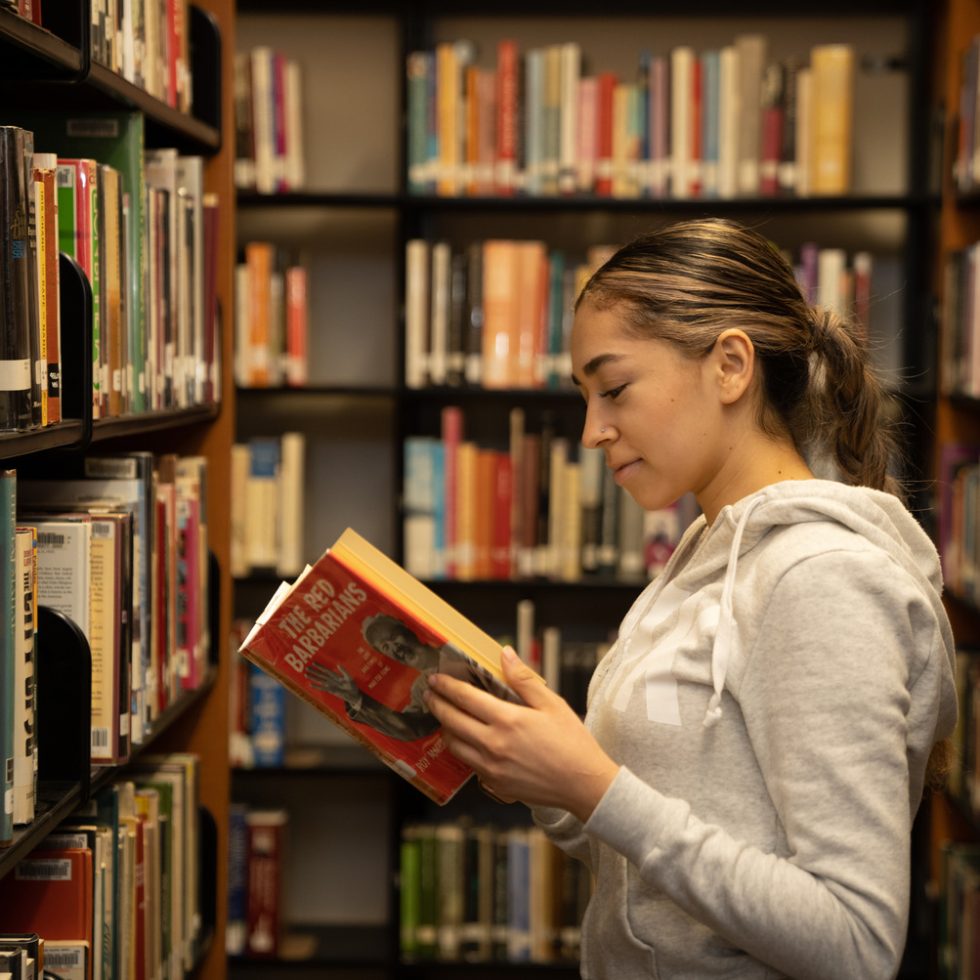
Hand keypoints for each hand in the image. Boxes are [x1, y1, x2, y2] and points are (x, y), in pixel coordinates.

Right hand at [307, 662, 359, 703]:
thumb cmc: (352, 686)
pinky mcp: (331, 691)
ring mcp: (331, 685)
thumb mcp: (349, 678)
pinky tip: (310, 684)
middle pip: (321, 675)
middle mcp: (332, 680)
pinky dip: (316, 686)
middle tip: (306, 668)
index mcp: (336, 676)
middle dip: (314, 671)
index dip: (320, 666)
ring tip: (306, 674)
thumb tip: (338, 664)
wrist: (354, 695)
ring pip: (320, 680)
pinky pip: (322, 688)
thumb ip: (344, 671)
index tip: (313, 662)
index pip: (326, 670)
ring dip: (313, 678)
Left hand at [423, 646, 619, 821]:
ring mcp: (492, 769)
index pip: (465, 698)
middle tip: (430, 695)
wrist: (583, 785)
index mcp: (507, 720)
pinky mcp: (495, 786)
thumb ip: (524, 679)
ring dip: (446, 729)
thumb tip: (505, 654)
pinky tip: (467, 742)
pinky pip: (469, 765)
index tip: (435, 679)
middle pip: (452, 722)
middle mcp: (493, 745)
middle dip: (437, 705)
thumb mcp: (552, 704)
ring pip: (455, 746)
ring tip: (446, 717)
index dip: (447, 686)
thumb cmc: (572, 742)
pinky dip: (462, 750)